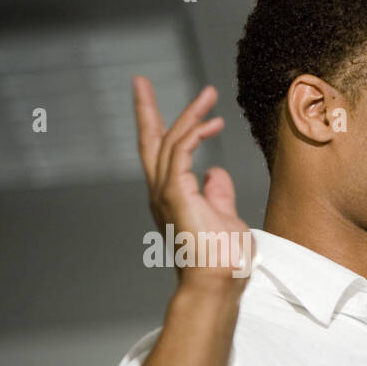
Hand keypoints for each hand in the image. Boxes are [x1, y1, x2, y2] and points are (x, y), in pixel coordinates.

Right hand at [133, 76, 251, 290]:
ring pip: (169, 142)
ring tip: (208, 95)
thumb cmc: (222, 261)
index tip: (198, 112)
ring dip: (188, 115)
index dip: (173, 128)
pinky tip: (210, 124)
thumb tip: (216, 173)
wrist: (217, 284)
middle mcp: (162, 192)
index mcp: (173, 196)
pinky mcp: (175, 195)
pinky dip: (193, 136)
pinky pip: (180, 155)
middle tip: (140, 81)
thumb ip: (218, 194)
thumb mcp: (226, 218)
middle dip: (146, 110)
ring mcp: (166, 193)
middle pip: (151, 142)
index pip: (167, 155)